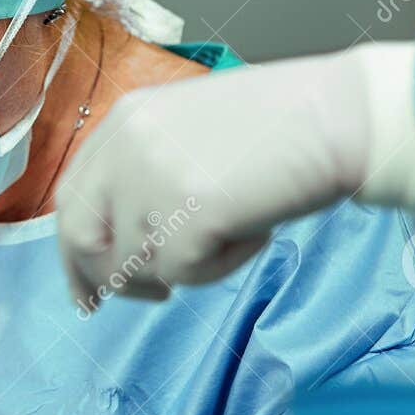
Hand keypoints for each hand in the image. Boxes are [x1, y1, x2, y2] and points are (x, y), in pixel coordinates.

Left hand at [56, 43, 414, 302]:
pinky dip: (221, 267)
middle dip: (102, 279)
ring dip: (189, 265)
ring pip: (138, 263)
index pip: (72, 196)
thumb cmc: (285, 126)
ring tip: (240, 230)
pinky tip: (256, 232)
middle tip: (147, 298)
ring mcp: (151, 180)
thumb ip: (149, 171)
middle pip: (80, 235)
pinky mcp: (185, 215)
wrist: (341, 116)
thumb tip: (124, 242)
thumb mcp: (193, 131)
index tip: (90, 283)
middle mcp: (126, 146)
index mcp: (125, 119)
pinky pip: (184, 274)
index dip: (76, 248)